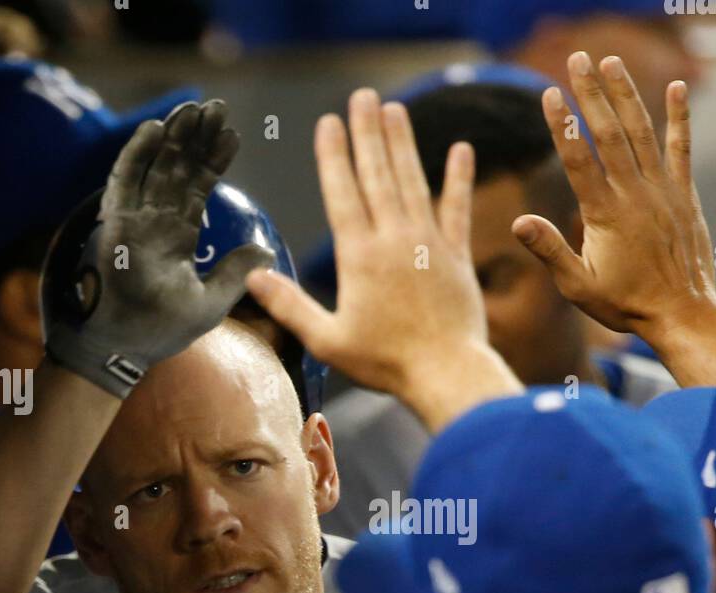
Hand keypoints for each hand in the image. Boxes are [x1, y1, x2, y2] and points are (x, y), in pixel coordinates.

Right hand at [42, 100, 272, 396]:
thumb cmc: (162, 332)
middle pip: (176, 169)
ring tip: (193, 109)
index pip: (197, 188)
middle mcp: (154, 222)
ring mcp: (133, 220)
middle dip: (195, 138)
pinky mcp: (115, 225)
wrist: (124, 350)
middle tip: (215, 108)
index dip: (214, 160)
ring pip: (154, 168)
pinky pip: (125, 182)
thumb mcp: (211, 302)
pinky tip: (156, 130)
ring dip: (172, 137)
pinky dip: (138, 156)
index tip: (233, 133)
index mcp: (176, 235)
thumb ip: (236, 274)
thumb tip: (266, 252)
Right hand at [246, 89, 520, 430]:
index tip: (329, 122)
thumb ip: (290, 305)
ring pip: (413, 181)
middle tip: (362, 97)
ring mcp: (428, 242)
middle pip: (377, 174)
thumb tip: (253, 278)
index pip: (342, 192)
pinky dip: (459, 179)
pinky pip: (457, 209)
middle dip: (367, 132)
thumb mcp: (328, 340)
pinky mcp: (457, 256)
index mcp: (359, 255)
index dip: (334, 154)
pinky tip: (462, 150)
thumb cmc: (385, 362)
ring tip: (394, 109)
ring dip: (403, 143)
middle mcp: (393, 238)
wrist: (446, 372)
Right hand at [512, 53, 715, 387]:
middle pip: (610, 134)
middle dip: (591, 94)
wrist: (681, 314)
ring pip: (642, 133)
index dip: (562, 125)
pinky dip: (679, 119)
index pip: (579, 159)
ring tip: (609, 62)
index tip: (549, 94)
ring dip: (625, 95)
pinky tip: (677, 89)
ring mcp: (663, 192)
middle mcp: (635, 195)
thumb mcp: (578, 286)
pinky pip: (681, 149)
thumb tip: (519, 222)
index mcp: (605, 215)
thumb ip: (550, 251)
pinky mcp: (684, 195)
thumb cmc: (625, 305)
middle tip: (577, 59)